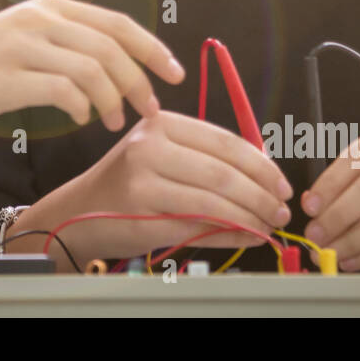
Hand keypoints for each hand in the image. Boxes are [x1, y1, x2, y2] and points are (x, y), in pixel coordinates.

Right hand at [0, 0, 181, 130]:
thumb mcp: (27, 33)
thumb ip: (68, 39)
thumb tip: (121, 62)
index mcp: (51, 6)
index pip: (118, 22)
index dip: (153, 48)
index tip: (175, 74)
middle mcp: (40, 19)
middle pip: (111, 47)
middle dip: (140, 82)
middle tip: (149, 110)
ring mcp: (23, 46)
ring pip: (92, 69)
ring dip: (112, 100)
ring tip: (113, 122)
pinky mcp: (8, 78)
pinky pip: (63, 91)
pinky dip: (82, 107)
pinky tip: (82, 118)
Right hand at [34, 110, 293, 261]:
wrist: (78, 212)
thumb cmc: (128, 184)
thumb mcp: (162, 157)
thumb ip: (208, 161)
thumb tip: (266, 179)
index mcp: (161, 123)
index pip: (224, 141)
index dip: (261, 165)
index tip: (282, 183)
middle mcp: (149, 146)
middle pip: (223, 172)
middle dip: (261, 194)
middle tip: (281, 210)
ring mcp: (143, 181)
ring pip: (214, 201)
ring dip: (250, 217)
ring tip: (268, 225)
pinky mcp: (141, 215)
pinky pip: (198, 226)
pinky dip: (230, 234)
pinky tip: (247, 237)